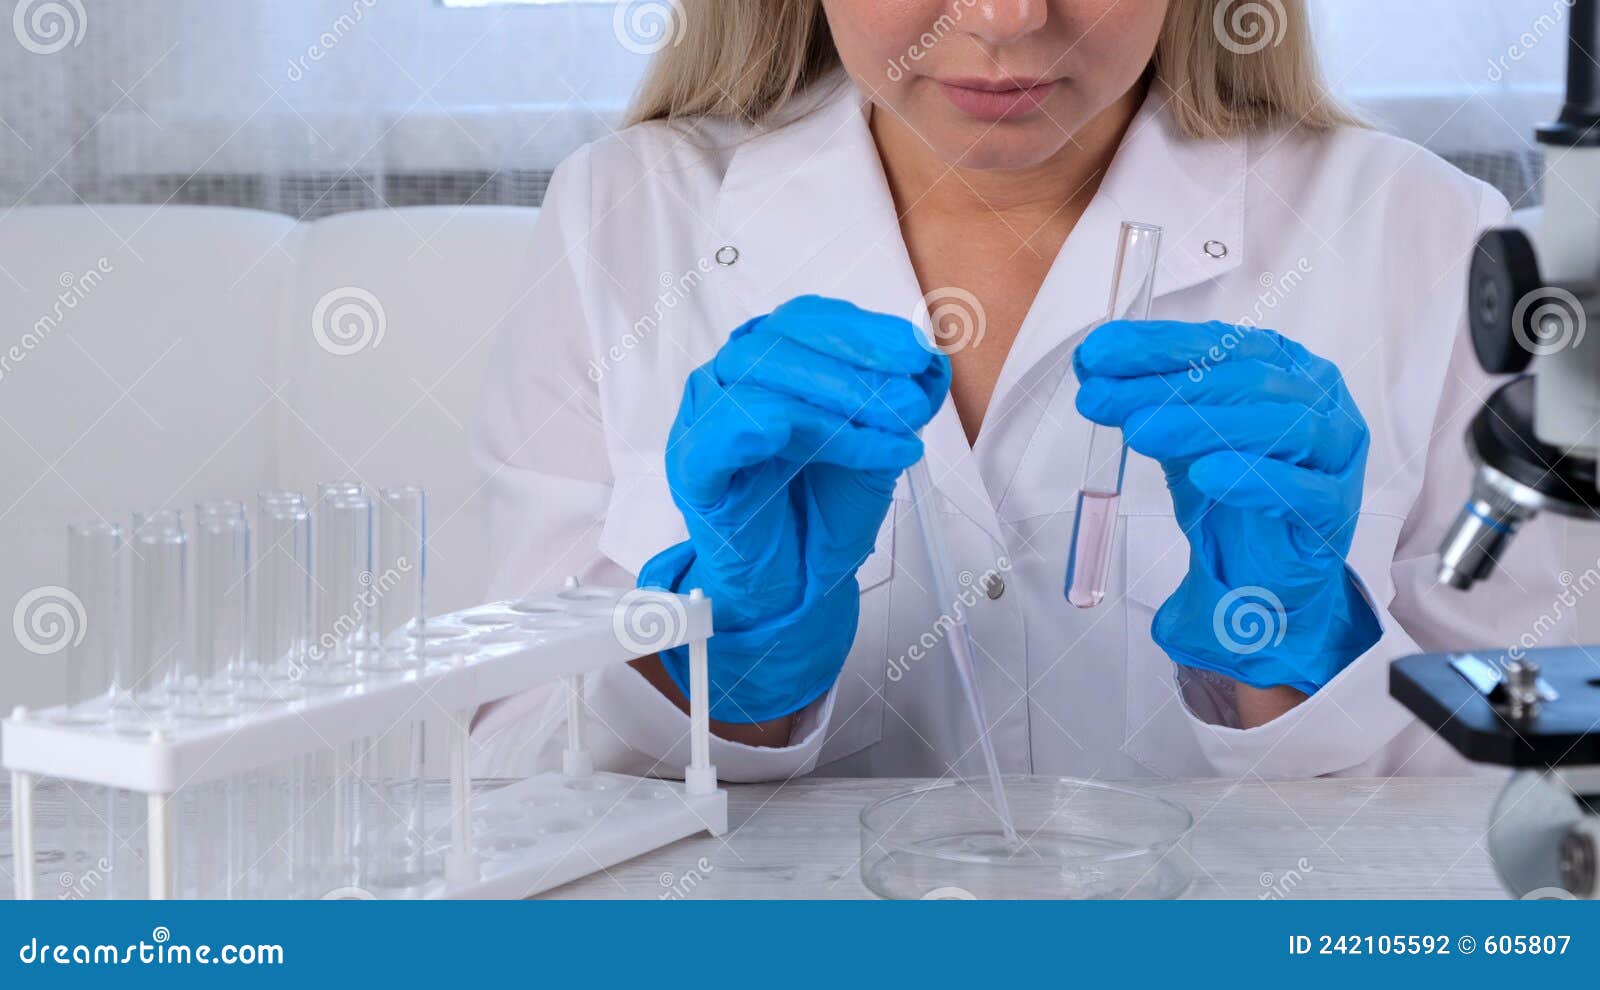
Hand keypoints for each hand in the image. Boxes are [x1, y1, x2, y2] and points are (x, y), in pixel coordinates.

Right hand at [639, 295, 949, 721]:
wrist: (792, 589)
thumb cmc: (820, 515)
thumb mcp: (877, 448)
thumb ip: (898, 401)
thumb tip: (932, 362)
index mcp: (765, 366)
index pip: (803, 321)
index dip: (861, 330)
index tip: (915, 351)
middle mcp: (727, 383)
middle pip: (779, 341)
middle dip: (856, 364)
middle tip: (909, 399)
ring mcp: (703, 422)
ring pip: (759, 378)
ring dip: (838, 401)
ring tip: (894, 433)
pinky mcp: (692, 467)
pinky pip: (729, 430)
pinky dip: (790, 429)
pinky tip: (838, 445)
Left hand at [1074, 319, 1380, 695]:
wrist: (1261, 569)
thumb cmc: (1227, 489)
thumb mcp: (1177, 435)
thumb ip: (1143, 397)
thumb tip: (1090, 362)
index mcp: (1283, 366)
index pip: (1220, 343)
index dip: (1157, 344)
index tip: (1098, 354)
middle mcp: (1318, 398)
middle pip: (1245, 379)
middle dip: (1164, 385)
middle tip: (1101, 397)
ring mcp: (1335, 453)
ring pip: (1277, 426)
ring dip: (1200, 425)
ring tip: (1138, 432)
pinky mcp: (1335, 509)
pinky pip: (1302, 490)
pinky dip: (1252, 479)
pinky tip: (1205, 476)